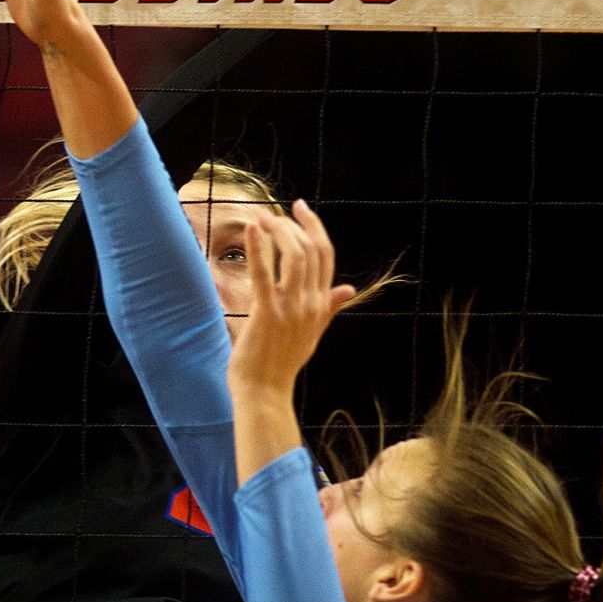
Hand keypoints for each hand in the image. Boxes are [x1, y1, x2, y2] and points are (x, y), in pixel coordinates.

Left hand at [227, 202, 355, 393]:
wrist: (265, 391)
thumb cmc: (282, 362)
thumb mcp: (312, 332)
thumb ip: (329, 307)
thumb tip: (349, 289)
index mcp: (321, 305)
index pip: (326, 257)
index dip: (315, 229)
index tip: (301, 210)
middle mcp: (310, 304)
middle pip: (312, 251)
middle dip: (295, 225)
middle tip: (276, 212)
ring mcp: (290, 308)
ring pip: (295, 256)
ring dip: (279, 231)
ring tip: (263, 217)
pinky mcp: (267, 313)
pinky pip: (264, 274)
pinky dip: (259, 248)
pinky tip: (253, 229)